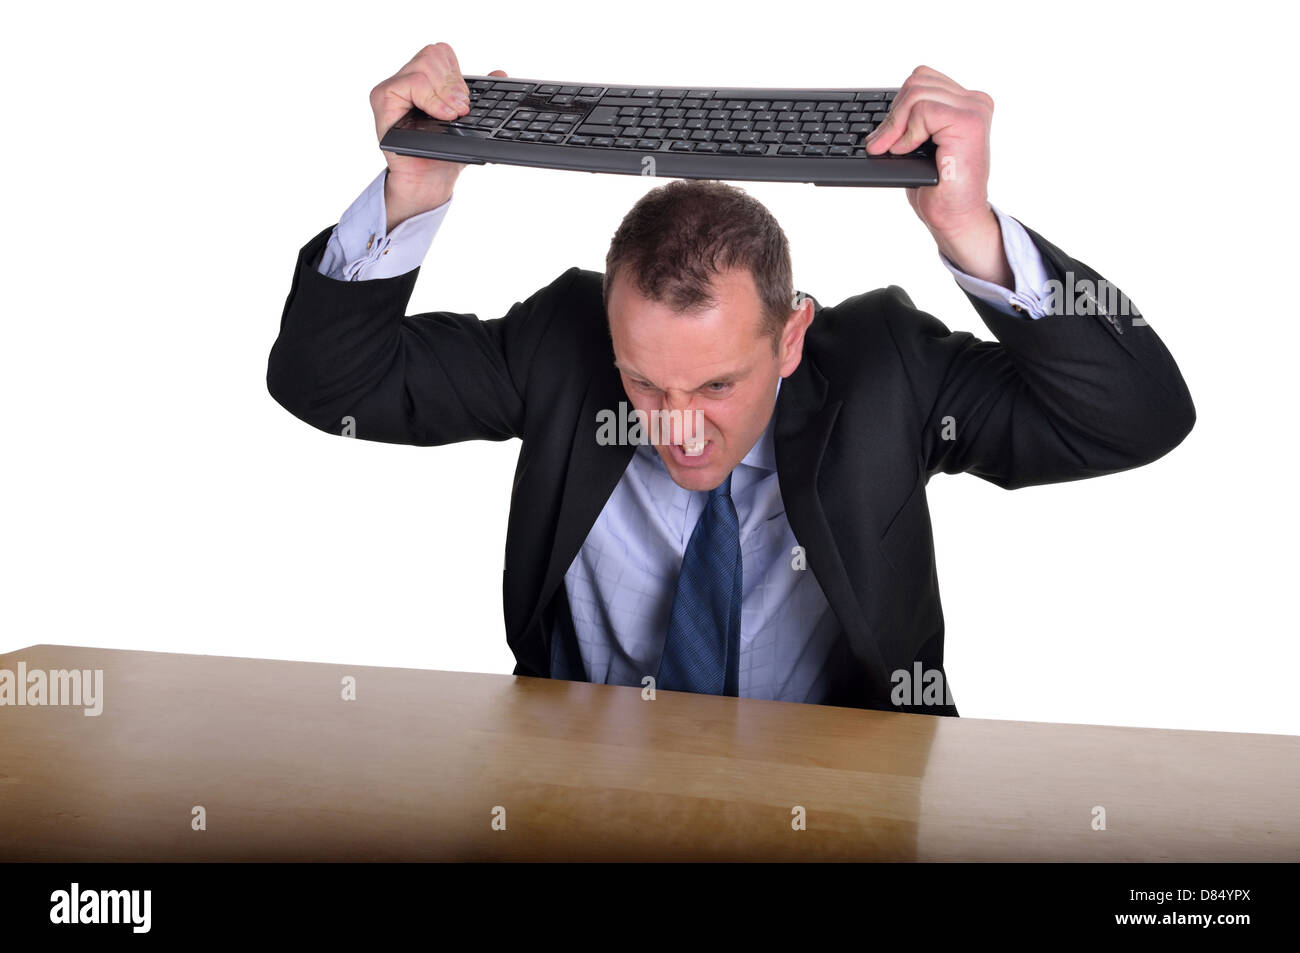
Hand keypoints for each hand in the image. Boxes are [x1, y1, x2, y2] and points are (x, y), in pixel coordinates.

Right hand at [369, 43, 507, 230]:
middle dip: (453, 82)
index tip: (466, 100)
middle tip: (462, 109)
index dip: (456, 73)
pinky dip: (432, 97)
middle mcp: (406, 80)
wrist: (430, 182)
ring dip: (444, 91)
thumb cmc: (443, 154)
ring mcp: (393, 88)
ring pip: (424, 66)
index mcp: (425, 80)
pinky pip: (411, 83)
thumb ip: (482, 98)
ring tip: (453, 115)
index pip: (440, 53)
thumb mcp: (468, 123)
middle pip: (432, 54)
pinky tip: (443, 115)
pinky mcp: (383, 98)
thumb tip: (501, 73)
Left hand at [864, 66, 1009, 285]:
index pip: (921, 80)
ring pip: (917, 92)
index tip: (880, 138)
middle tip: (881, 145)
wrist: (955, 219)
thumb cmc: (938, 190)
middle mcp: (973, 101)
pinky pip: (923, 109)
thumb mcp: (916, 147)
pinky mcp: (969, 122)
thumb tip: (877, 118)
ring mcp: (974, 109)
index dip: (895, 107)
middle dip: (892, 114)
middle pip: (917, 81)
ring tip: (893, 150)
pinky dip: (907, 132)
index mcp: (964, 103)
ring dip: (896, 125)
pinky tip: (906, 152)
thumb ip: (907, 122)